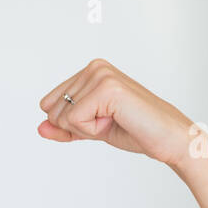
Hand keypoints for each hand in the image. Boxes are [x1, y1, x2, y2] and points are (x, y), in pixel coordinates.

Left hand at [36, 59, 207, 168]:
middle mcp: (94, 67)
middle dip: (79, 127)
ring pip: (63, 117)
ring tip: (117, 120)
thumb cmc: (136, 130)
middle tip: (112, 122)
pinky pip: (75, 121)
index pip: (49, 104)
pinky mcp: (106, 89)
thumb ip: (63, 127)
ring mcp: (101, 75)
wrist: (168, 140)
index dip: (71, 124)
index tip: (102, 120)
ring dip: (88, 129)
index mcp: (90, 70)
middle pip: (53, 111)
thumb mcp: (90, 129)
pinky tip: (118, 121)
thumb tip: (39, 127)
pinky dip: (94, 131)